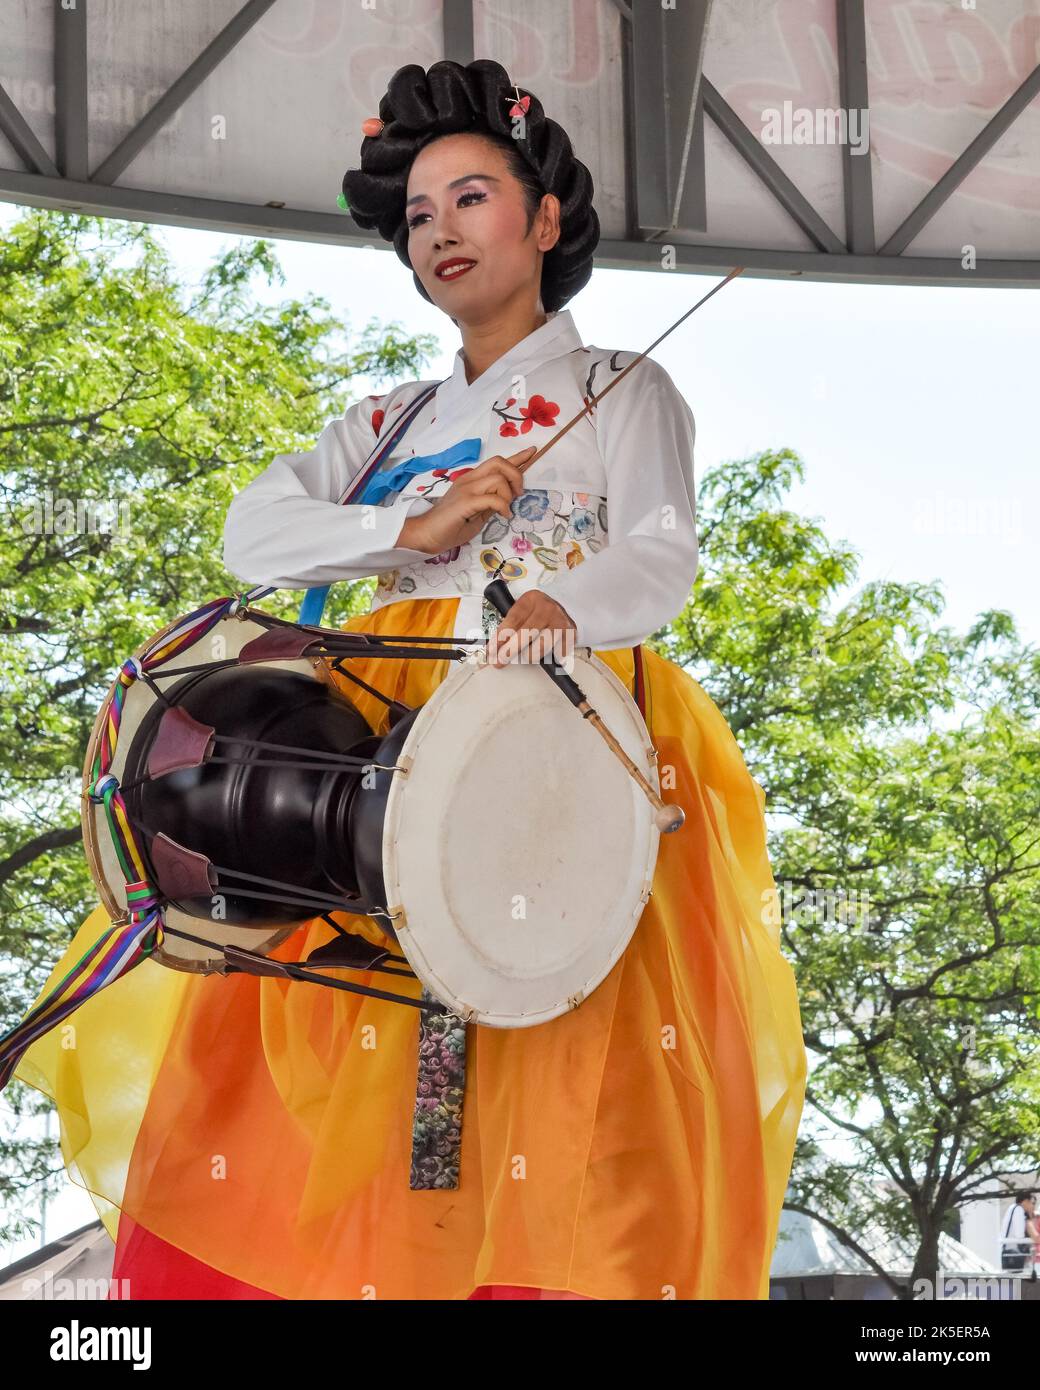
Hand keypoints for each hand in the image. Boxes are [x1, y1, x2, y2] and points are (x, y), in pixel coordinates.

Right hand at [397, 445, 536, 554]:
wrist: (426, 534)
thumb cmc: (449, 527)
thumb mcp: (477, 514)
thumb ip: (490, 504)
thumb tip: (506, 501)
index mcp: (472, 480)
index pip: (497, 463)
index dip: (517, 457)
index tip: (533, 451)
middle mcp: (469, 479)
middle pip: (499, 462)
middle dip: (517, 475)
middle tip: (518, 494)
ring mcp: (466, 489)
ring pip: (498, 478)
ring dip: (508, 495)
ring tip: (505, 510)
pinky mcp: (465, 502)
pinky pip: (493, 498)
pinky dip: (503, 507)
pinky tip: (503, 516)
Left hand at [486, 591, 576, 668]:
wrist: (563, 609)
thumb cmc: (537, 613)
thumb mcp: (522, 612)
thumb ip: (508, 627)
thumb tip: (493, 650)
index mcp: (532, 599)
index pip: (513, 620)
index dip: (500, 637)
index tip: (491, 650)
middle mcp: (548, 608)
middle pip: (526, 634)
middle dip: (509, 651)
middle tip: (500, 661)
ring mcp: (560, 622)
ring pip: (540, 647)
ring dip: (528, 656)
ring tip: (523, 655)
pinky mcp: (570, 635)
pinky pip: (554, 654)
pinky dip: (546, 657)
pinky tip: (542, 653)